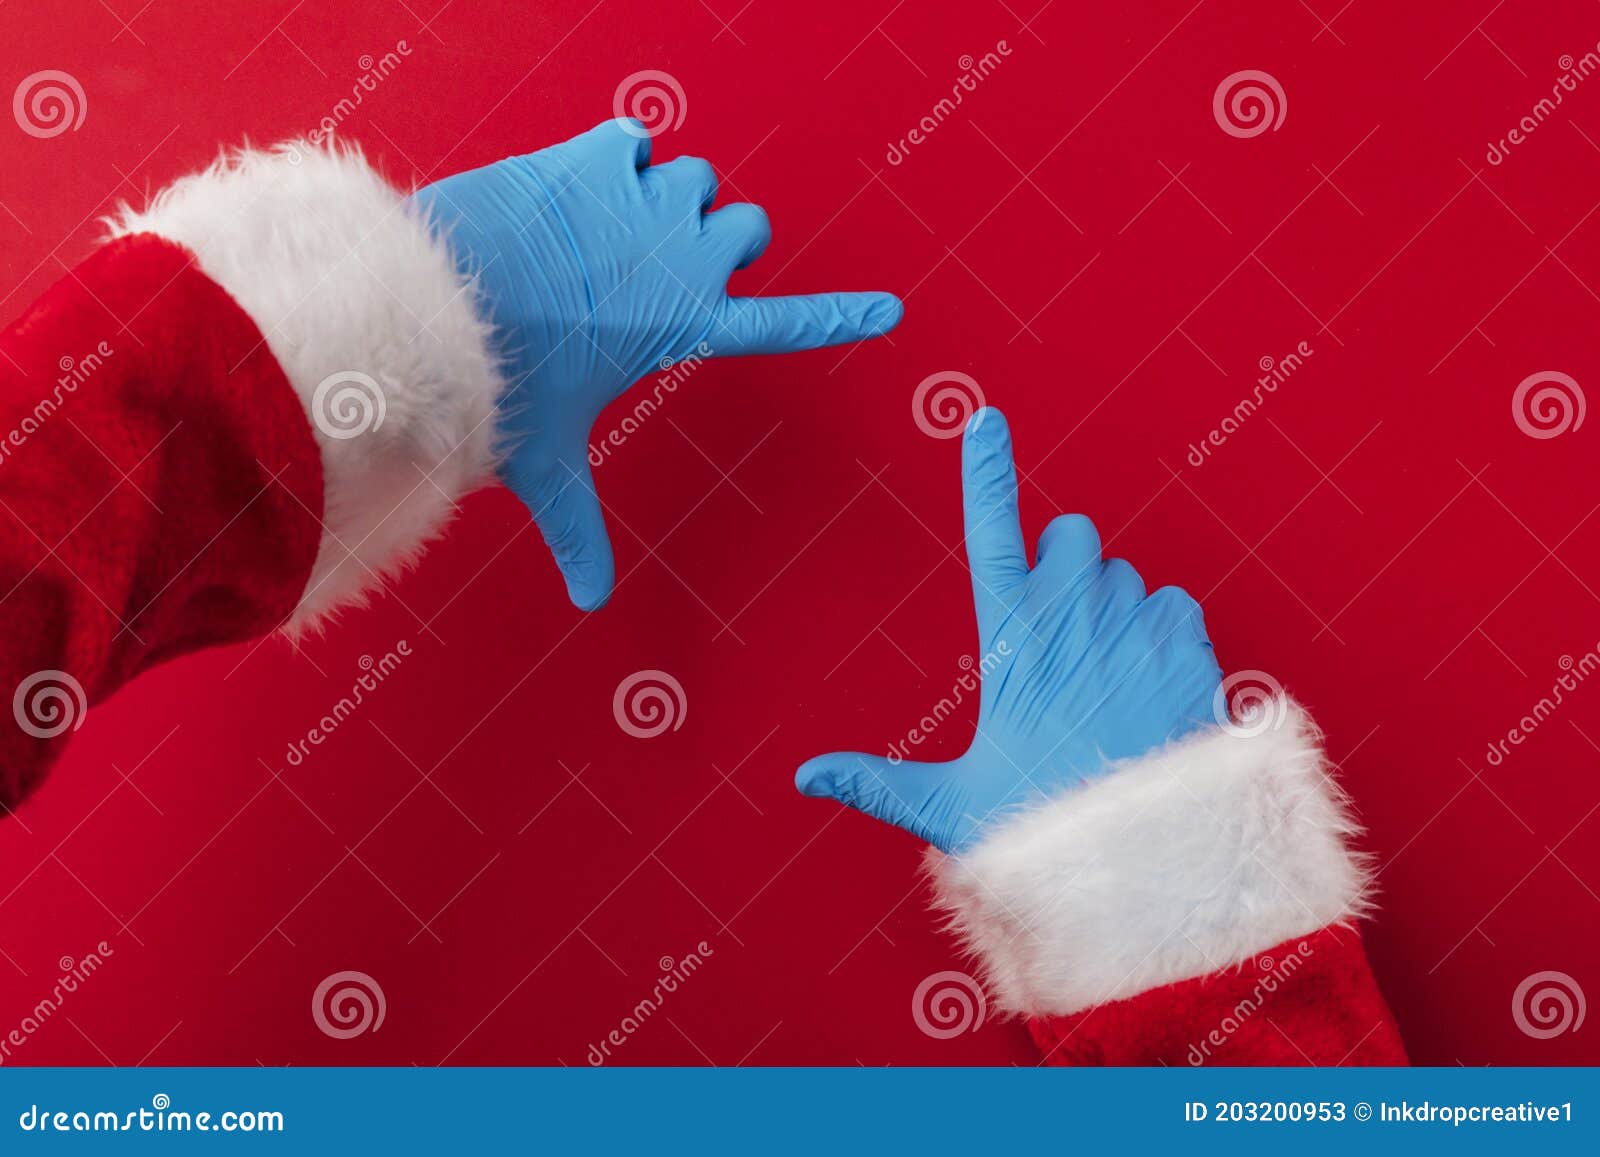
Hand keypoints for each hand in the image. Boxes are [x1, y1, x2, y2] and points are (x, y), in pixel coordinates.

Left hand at [414, 119, 902, 609]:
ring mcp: (644, 201)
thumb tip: (593, 604)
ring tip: (604, 234)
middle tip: (655, 269)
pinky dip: (615, 159)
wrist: (433, 308)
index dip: (841, 319)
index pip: (784, 326)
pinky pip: (636, 140)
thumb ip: (581, 529)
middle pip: (745, 225)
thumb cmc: (500, 390)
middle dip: (714, 241)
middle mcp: (683, 257)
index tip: (890, 311)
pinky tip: (576, 192)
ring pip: (691, 177)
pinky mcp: (595, 157)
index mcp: (687, 327)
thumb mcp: (549, 466)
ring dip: (662, 198)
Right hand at [796, 407, 1221, 852]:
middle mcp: (1073, 617)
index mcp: (1010, 640)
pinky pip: (1175, 603)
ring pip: (1125, 575)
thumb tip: (804, 778)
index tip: (983, 419)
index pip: (990, 534)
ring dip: (1113, 607)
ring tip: (1103, 682)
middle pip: (1073, 536)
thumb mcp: (950, 805)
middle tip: (1060, 638)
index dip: (983, 472)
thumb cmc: (1041, 829)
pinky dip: (1163, 631)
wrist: (1143, 861)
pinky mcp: (1187, 646)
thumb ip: (876, 782)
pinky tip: (1148, 685)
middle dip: (1067, 568)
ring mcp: (1133, 627)